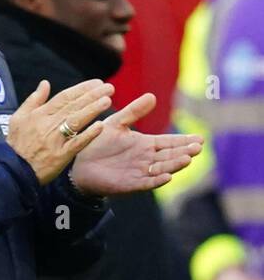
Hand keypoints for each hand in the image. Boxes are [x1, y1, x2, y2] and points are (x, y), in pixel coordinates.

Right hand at [6, 79, 112, 183]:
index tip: (96, 82)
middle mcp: (48, 124)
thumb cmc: (16, 143)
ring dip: (92, 110)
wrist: (13, 169)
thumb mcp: (18, 117)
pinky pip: (77, 143)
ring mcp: (55, 140)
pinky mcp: (61, 155)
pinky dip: (88, 134)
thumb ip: (33, 99)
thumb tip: (45, 83)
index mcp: (39, 114)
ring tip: (107, 101)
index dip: (81, 89)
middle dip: (92, 95)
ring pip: (76, 121)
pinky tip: (100, 126)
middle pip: (73, 106)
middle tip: (109, 87)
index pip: (64, 97)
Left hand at [70, 92, 202, 194]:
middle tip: (198, 147)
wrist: (79, 163)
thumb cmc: (97, 143)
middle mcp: (146, 159)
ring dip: (175, 165)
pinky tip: (167, 177)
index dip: (184, 141)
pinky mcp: (130, 184)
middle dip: (184, 152)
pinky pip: (146, 183)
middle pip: (170, 155)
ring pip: (162, 168)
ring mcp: (140, 172)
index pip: (169, 142)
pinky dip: (157, 180)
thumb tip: (152, 96)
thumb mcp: (116, 124)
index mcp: (146, 144)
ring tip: (187, 159)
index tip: (200, 138)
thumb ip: (133, 112)